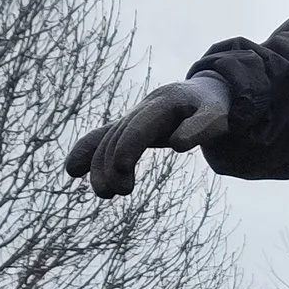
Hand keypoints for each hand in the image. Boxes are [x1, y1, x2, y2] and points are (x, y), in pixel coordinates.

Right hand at [65, 73, 232, 196]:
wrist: (201, 93)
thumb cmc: (212, 108)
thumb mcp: (216, 117)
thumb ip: (201, 128)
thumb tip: (176, 144)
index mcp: (164, 104)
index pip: (141, 125)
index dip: (129, 144)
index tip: (123, 168)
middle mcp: (143, 109)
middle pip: (120, 135)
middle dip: (113, 163)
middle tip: (119, 193)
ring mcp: (133, 117)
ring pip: (108, 140)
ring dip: (101, 167)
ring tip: (106, 194)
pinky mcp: (128, 127)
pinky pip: (102, 138)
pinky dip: (86, 152)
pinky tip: (72, 171)